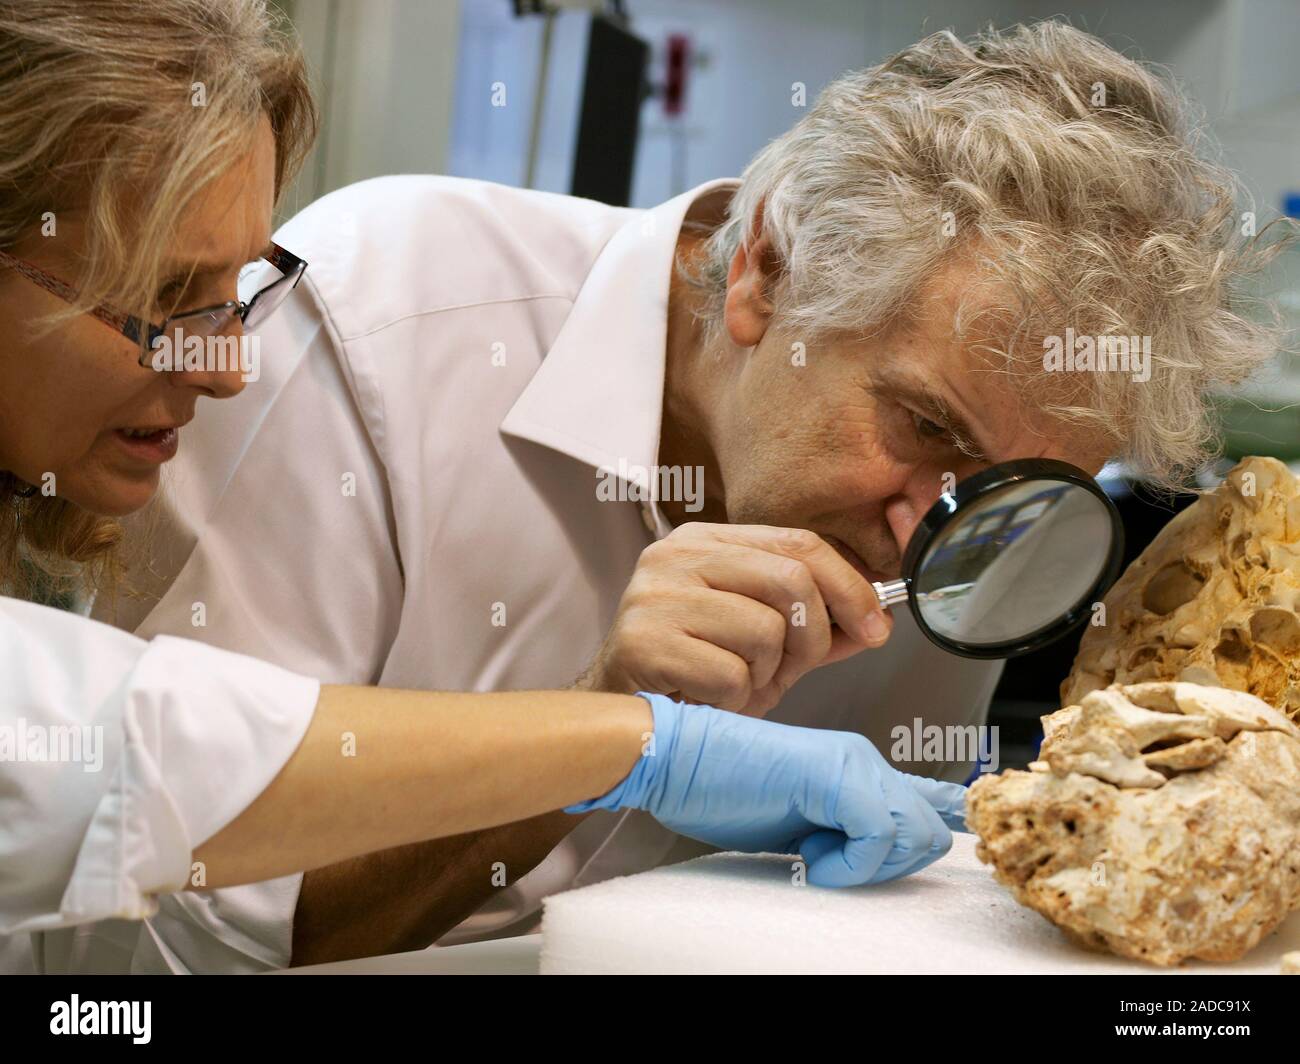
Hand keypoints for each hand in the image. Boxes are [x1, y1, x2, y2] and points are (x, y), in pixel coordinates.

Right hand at [567, 693, 966, 886]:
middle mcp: (861, 759)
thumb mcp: (794, 821)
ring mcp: (851, 763)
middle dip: (891, 865)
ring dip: (868, 864)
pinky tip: (810, 857)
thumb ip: (839, 831)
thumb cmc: (717, 790)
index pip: (931, 797)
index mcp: (854, 768)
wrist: (673, 760)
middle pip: (931, 830)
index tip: (920, 852)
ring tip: (814, 854)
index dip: (940, 828)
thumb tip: (877, 856)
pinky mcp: (835, 775)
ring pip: (914, 832)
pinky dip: (850, 864)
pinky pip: (879, 835)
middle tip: (832, 862)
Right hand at [576, 523, 892, 714]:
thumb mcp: (761, 643)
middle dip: (811, 638)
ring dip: (764, 675)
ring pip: (765, 631)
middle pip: (790, 581)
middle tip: (790, 671)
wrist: (617, 714)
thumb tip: (875, 621)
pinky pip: (731, 675)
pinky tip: (706, 699)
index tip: (877, 627)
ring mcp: (654, 595)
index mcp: (706, 540)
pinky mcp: (642, 641)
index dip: (850, 586)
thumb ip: (816, 627)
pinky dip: (732, 701)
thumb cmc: (690, 674)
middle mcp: (676, 555)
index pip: (799, 543)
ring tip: (733, 684)